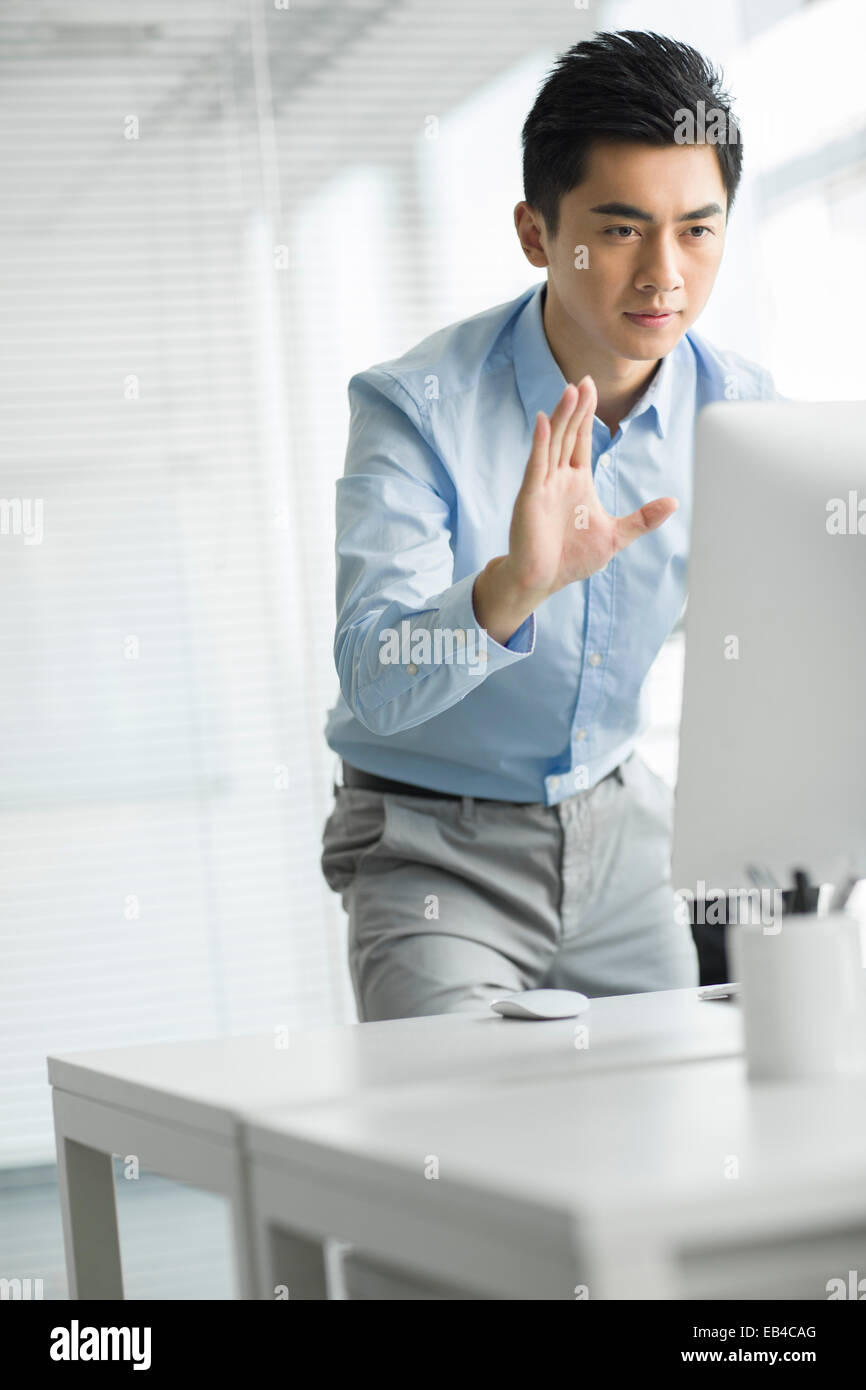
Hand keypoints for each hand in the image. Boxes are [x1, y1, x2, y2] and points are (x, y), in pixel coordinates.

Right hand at [502, 376, 678, 601]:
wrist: (542, 580)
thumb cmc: (572, 559)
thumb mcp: (616, 536)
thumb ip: (643, 519)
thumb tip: (674, 503)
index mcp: (577, 481)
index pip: (582, 440)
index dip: (587, 414)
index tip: (591, 388)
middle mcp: (558, 478)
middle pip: (569, 434)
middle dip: (576, 407)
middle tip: (584, 379)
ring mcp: (543, 485)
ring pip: (554, 442)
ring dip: (561, 416)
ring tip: (570, 391)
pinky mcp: (531, 496)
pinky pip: (536, 464)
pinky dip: (540, 442)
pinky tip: (543, 421)